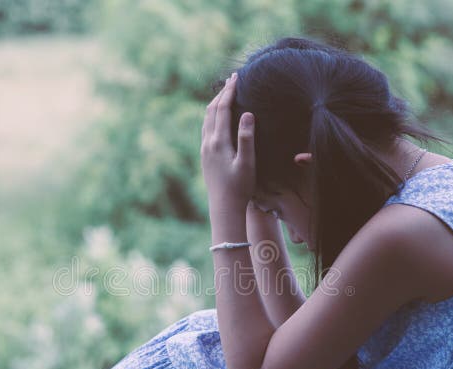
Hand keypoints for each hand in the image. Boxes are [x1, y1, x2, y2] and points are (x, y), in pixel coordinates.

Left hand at [200, 72, 255, 210]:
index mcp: (219, 142)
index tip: (236, 77)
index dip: (229, 92)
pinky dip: (212, 117)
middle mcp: (208, 143)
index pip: (222, 109)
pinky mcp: (205, 156)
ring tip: (224, 94)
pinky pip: (206, 129)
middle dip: (221, 93)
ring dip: (215, 104)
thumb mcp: (248, 163)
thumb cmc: (240, 188)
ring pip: (206, 120)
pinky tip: (217, 118)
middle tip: (232, 80)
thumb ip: (247, 138)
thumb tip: (247, 113)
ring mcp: (204, 150)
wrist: (223, 208)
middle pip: (211, 111)